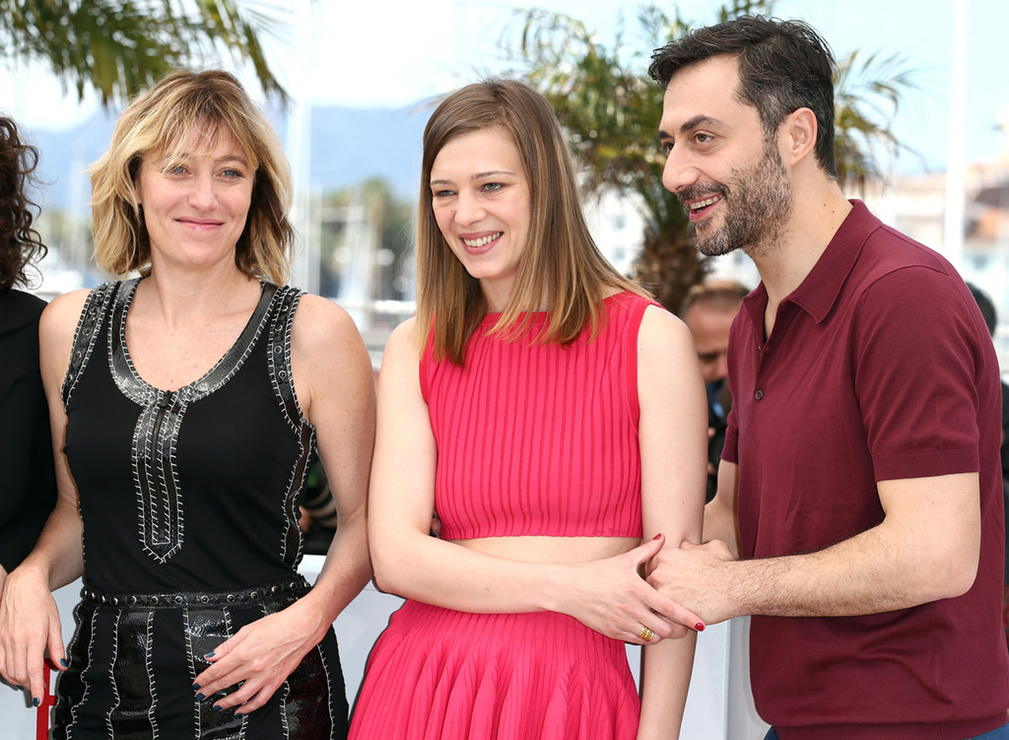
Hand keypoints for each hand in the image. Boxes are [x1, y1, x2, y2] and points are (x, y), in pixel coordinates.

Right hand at [0, 567, 65, 705]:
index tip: (39, 698)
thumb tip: (62, 664)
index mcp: (33, 637)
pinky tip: (15, 673)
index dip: (36, 687)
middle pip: (20, 674)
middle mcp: (16, 641)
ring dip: (18, 681)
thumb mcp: (55, 623)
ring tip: (28, 682)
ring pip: (8, 671)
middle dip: (29, 685)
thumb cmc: (39, 602)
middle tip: (38, 689)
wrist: (22, 587)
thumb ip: (57, 647)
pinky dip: (6, 673)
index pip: (34, 670)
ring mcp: (4, 641)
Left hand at [192, 598, 324, 714]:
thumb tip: (213, 655)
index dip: (204, 678)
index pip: (217, 670)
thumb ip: (228, 645)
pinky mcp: (275, 681)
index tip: (198, 682)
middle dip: (210, 690)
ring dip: (225, 703)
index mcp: (244, 652)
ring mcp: (265, 676)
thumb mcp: (248, 629)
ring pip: (240, 696)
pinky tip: (240, 710)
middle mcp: (253, 667)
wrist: (302, 627)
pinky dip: (248, 708)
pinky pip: (259, 700)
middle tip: (201, 694)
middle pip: (225, 683)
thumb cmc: (278, 624)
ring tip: (216, 705)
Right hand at [563, 535, 703, 643]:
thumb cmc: (595, 573)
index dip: (688, 618)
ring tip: (665, 626)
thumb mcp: (622, 560)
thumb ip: (647, 551)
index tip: (701, 623)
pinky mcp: (614, 633)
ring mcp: (622, 623)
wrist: (569, 589)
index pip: (670, 608)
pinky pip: (638, 642)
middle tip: (684, 627)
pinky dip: (646, 638)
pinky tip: (647, 628)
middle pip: (666, 629)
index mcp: (637, 590)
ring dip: (662, 634)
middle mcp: (632, 609)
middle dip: (679, 630)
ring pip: (653, 638)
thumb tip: (662, 538)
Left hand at [646, 539, 736, 624]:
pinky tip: (676, 621)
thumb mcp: (708, 547)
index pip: (650, 567)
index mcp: (665, 556)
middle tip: (668, 598)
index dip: (658, 576)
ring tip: (670, 612)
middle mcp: (659, 572)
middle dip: (656, 591)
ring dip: (659, 607)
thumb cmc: (724, 569)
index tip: (665, 582)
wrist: (734, 587)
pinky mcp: (669, 610)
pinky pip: (661, 617)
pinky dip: (666, 620)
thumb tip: (686, 546)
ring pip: (652, 602)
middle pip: (648, 584)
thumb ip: (692, 547)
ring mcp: (662, 592)